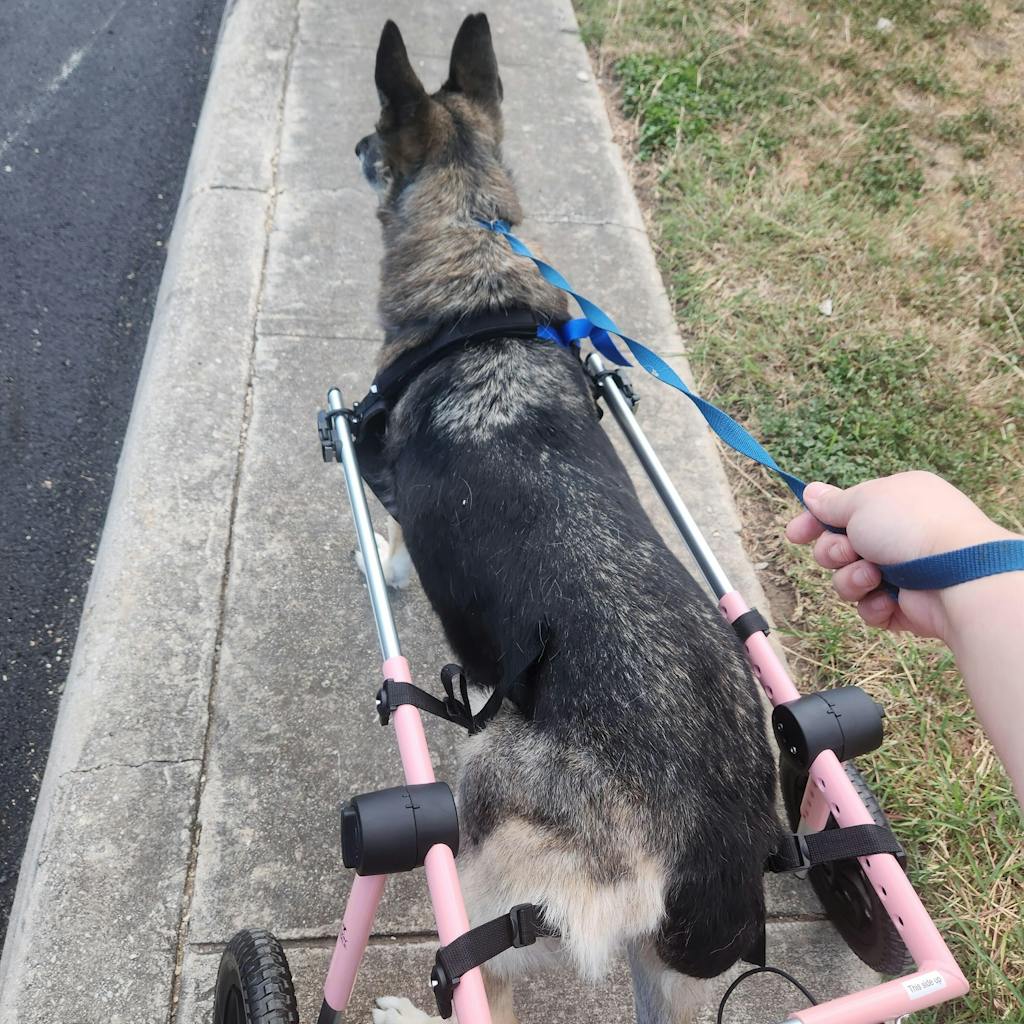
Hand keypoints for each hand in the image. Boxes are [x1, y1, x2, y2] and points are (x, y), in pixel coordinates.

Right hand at [785, 471, 1014, 642]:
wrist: (958, 576)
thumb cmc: (910, 527)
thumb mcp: (863, 502)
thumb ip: (832, 502)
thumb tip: (810, 491)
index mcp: (893, 502)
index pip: (843, 511)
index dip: (815, 523)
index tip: (794, 534)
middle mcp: (898, 535)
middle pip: (839, 547)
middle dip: (833, 552)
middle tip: (847, 552)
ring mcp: (902, 571)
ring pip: (849, 579)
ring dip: (851, 579)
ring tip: (872, 576)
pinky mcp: (904, 605)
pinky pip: (869, 607)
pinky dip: (872, 605)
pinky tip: (886, 599)